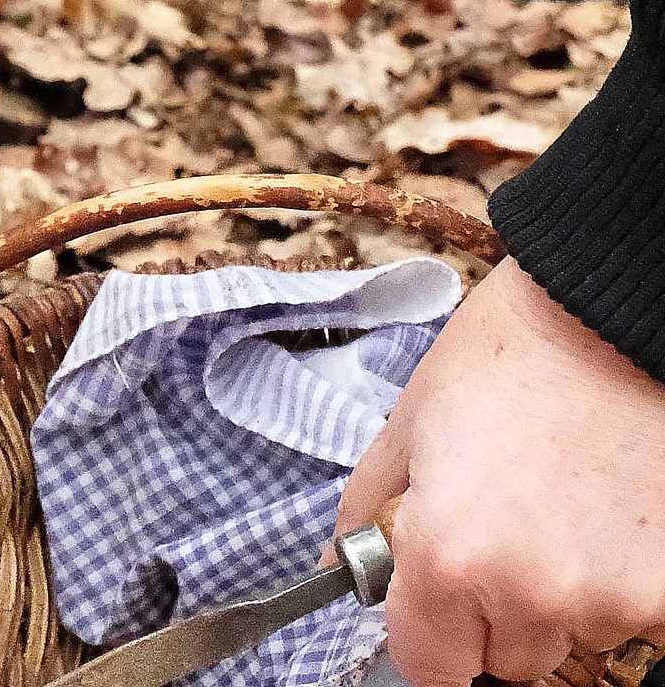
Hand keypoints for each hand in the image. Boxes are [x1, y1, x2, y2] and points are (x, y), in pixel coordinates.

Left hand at [336, 258, 664, 685]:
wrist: (609, 317)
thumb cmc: (508, 357)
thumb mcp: (409, 425)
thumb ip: (367, 510)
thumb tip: (339, 567)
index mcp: (449, 557)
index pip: (428, 667)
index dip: (425, 632)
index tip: (431, 603)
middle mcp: (533, 595)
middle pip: (504, 657)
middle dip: (493, 608)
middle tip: (503, 524)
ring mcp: (613, 599)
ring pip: (570, 633)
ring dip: (560, 592)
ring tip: (559, 502)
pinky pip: (628, 613)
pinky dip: (616, 577)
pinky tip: (605, 509)